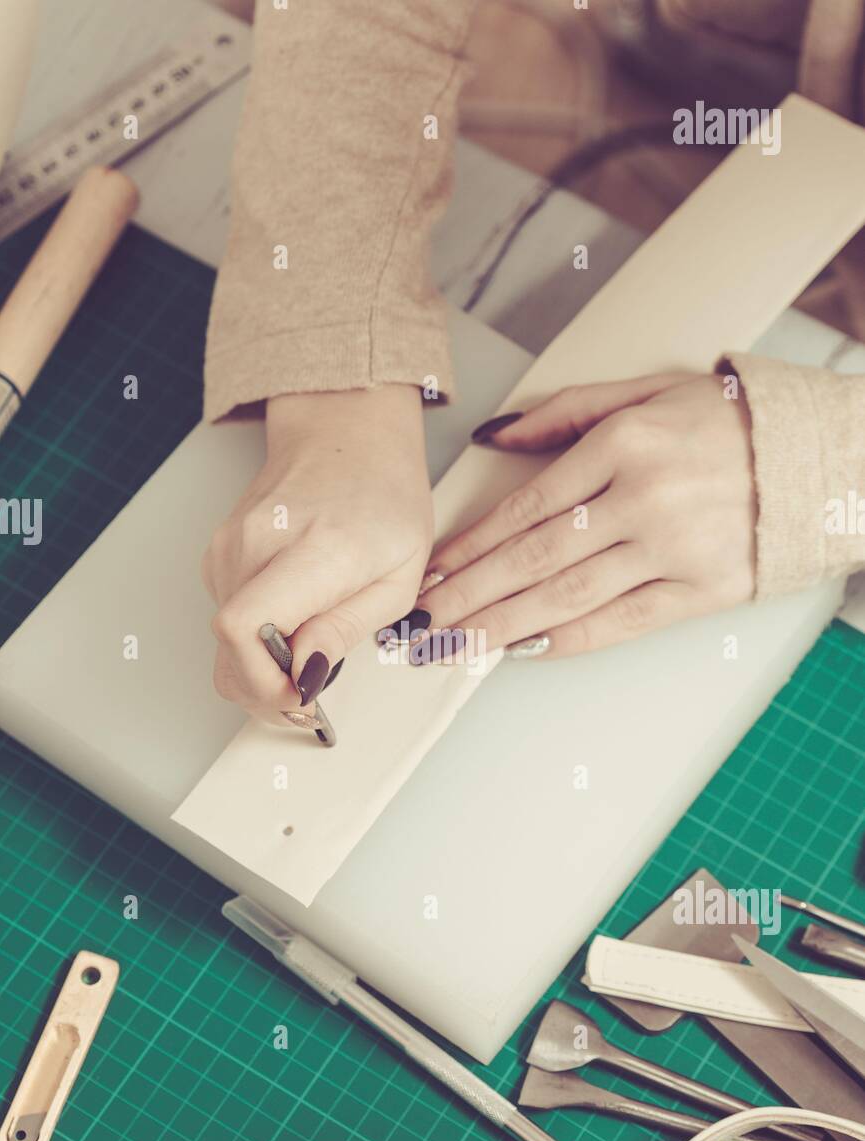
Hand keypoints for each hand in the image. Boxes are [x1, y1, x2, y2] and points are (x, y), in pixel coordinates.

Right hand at [203, 384, 432, 718]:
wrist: (347, 434)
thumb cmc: (384, 498)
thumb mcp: (400, 576)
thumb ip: (346, 628)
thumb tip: (304, 674)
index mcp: (314, 549)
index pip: (245, 629)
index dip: (265, 682)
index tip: (302, 692)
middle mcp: (257, 544)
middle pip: (228, 650)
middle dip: (266, 688)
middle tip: (309, 690)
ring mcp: (229, 546)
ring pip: (227, 642)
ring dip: (264, 662)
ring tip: (312, 641)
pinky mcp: (219, 552)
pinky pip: (230, 616)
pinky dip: (258, 635)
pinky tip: (294, 618)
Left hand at [416, 373, 756, 658]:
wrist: (819, 459)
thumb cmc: (728, 422)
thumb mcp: (645, 391)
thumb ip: (564, 412)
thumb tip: (493, 435)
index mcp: (623, 444)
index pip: (525, 506)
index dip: (469, 546)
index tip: (431, 572)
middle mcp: (643, 498)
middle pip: (533, 558)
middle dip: (468, 595)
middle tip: (420, 624)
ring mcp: (674, 550)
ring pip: (567, 596)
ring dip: (502, 625)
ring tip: (455, 644)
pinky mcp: (704, 592)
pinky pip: (621, 623)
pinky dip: (569, 640)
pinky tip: (525, 650)